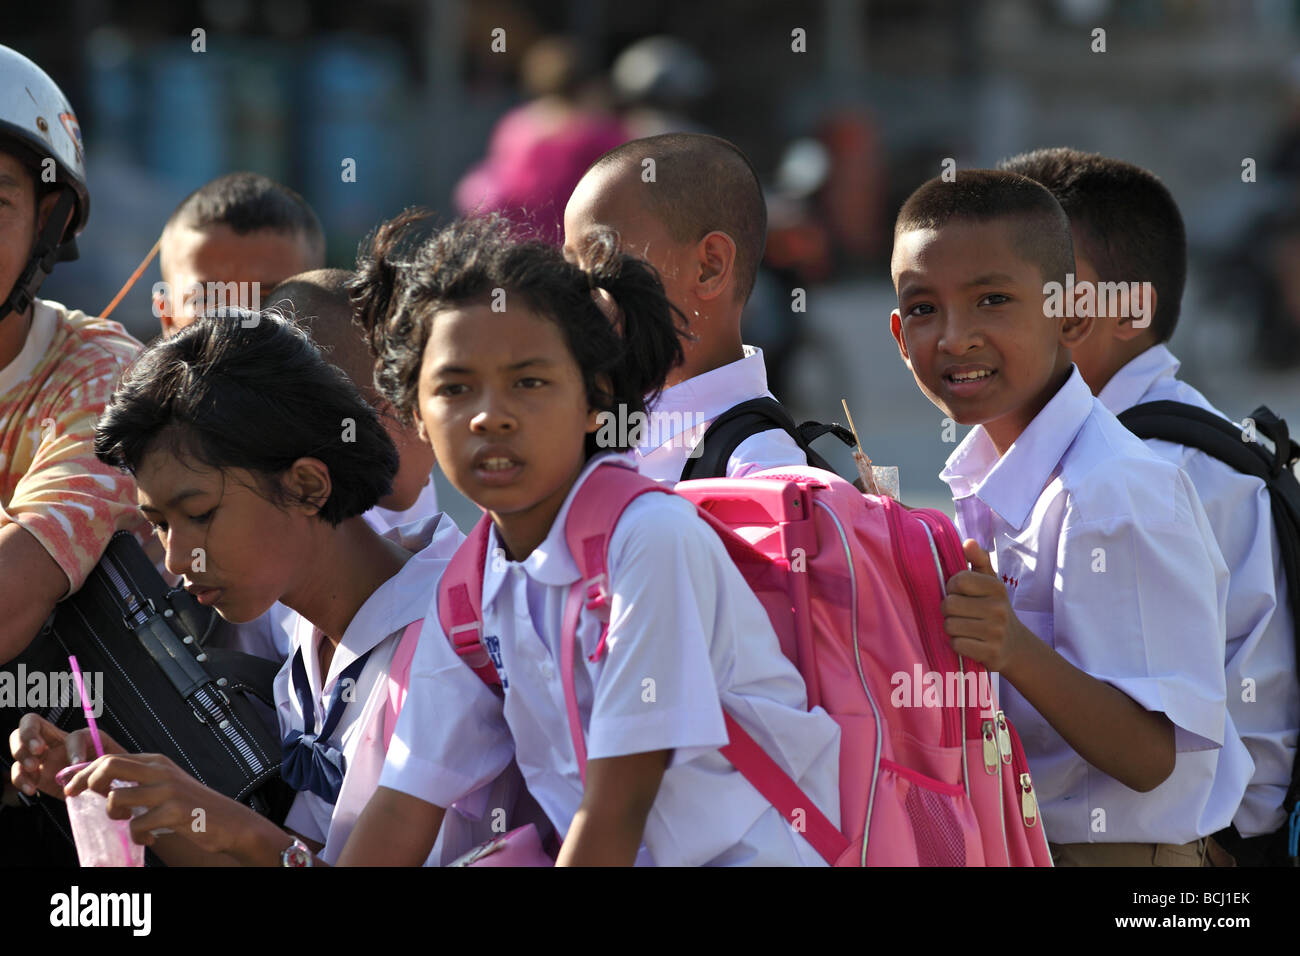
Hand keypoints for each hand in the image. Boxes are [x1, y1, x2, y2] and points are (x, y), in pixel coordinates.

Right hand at [9, 714, 123, 799]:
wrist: (102, 793)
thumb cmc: (110, 773)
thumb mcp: (113, 761)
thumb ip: (102, 758)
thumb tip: (84, 765)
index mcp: (79, 739)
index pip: (72, 735)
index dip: (74, 748)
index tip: (78, 763)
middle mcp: (56, 744)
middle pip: (30, 723)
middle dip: (29, 734)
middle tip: (38, 752)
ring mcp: (42, 759)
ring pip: (18, 745)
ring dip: (22, 755)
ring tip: (32, 768)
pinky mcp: (35, 777)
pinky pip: (18, 773)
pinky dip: (20, 780)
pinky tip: (31, 789)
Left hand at [60, 752, 256, 855]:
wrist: (229, 822)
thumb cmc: (194, 806)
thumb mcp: (167, 785)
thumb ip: (140, 781)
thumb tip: (102, 785)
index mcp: (157, 762)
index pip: (110, 757)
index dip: (83, 771)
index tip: (71, 787)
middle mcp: (160, 771)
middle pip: (109, 766)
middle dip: (86, 783)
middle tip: (80, 799)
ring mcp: (167, 791)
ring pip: (117, 798)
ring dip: (114, 816)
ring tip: (128, 822)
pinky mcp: (173, 812)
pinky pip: (137, 826)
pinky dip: (138, 836)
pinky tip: (149, 838)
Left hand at [941, 540, 1034, 673]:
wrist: (1015, 645)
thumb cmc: (994, 608)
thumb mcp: (990, 582)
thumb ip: (978, 560)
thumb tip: (967, 541)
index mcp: (996, 587)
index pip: (957, 580)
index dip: (951, 587)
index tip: (959, 593)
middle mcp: (999, 608)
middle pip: (949, 605)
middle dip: (948, 610)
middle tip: (960, 613)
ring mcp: (996, 632)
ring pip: (950, 626)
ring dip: (951, 628)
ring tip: (964, 627)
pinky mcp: (990, 653)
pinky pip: (956, 645)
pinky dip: (957, 644)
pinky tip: (969, 641)